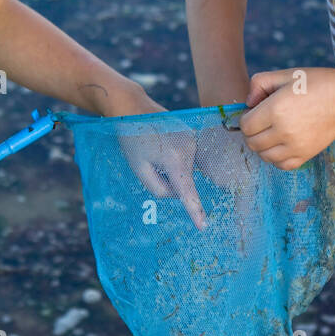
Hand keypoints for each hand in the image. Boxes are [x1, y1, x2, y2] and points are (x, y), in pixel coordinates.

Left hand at [106, 88, 207, 230]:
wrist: (133, 108)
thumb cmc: (131, 140)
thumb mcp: (138, 169)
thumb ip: (158, 188)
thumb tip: (178, 194)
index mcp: (174, 159)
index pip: (186, 191)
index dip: (194, 211)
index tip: (203, 227)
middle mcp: (189, 149)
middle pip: (182, 180)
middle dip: (168, 178)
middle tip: (149, 158)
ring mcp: (193, 141)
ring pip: (184, 171)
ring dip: (171, 167)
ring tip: (155, 148)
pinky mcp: (193, 137)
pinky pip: (186, 160)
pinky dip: (174, 159)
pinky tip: (162, 145)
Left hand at [240, 68, 334, 169]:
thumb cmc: (316, 83)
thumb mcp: (286, 74)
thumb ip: (260, 83)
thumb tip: (248, 104)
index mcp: (276, 110)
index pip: (245, 126)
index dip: (246, 118)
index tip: (256, 111)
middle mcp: (284, 131)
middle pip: (252, 143)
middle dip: (252, 132)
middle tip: (263, 121)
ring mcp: (295, 146)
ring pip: (264, 156)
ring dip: (263, 145)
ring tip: (273, 132)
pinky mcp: (306, 155)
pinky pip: (281, 165)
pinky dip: (277, 157)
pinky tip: (282, 144)